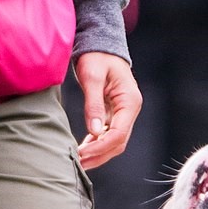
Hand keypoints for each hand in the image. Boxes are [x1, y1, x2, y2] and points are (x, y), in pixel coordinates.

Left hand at [73, 52, 140, 169]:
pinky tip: (83, 149)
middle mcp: (130, 110)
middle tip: (78, 162)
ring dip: (98, 153)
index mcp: (130, 102)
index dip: (101, 147)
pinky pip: (108, 134)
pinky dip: (96, 144)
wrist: (100, 46)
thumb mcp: (92, 77)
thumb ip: (93, 104)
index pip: (119, 133)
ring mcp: (123, 113)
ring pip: (114, 142)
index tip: (81, 153)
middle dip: (99, 155)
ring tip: (78, 160)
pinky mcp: (114, 113)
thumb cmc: (97, 57)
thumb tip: (95, 131)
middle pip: (118, 142)